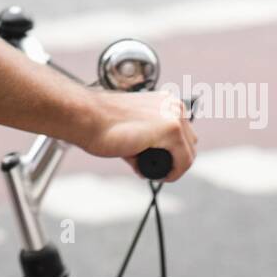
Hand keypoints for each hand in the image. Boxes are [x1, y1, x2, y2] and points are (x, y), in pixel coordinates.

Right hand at [79, 89, 197, 182]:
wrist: (87, 119)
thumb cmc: (101, 122)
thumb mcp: (134, 127)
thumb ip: (151, 140)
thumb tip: (159, 162)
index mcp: (165, 101)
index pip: (183, 132)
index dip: (172, 153)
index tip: (158, 163)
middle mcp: (173, 104)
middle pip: (190, 143)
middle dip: (174, 160)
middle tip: (153, 169)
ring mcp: (174, 116)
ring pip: (189, 154)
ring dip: (173, 167)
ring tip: (152, 172)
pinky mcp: (171, 129)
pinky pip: (184, 161)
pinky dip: (173, 173)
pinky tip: (158, 176)